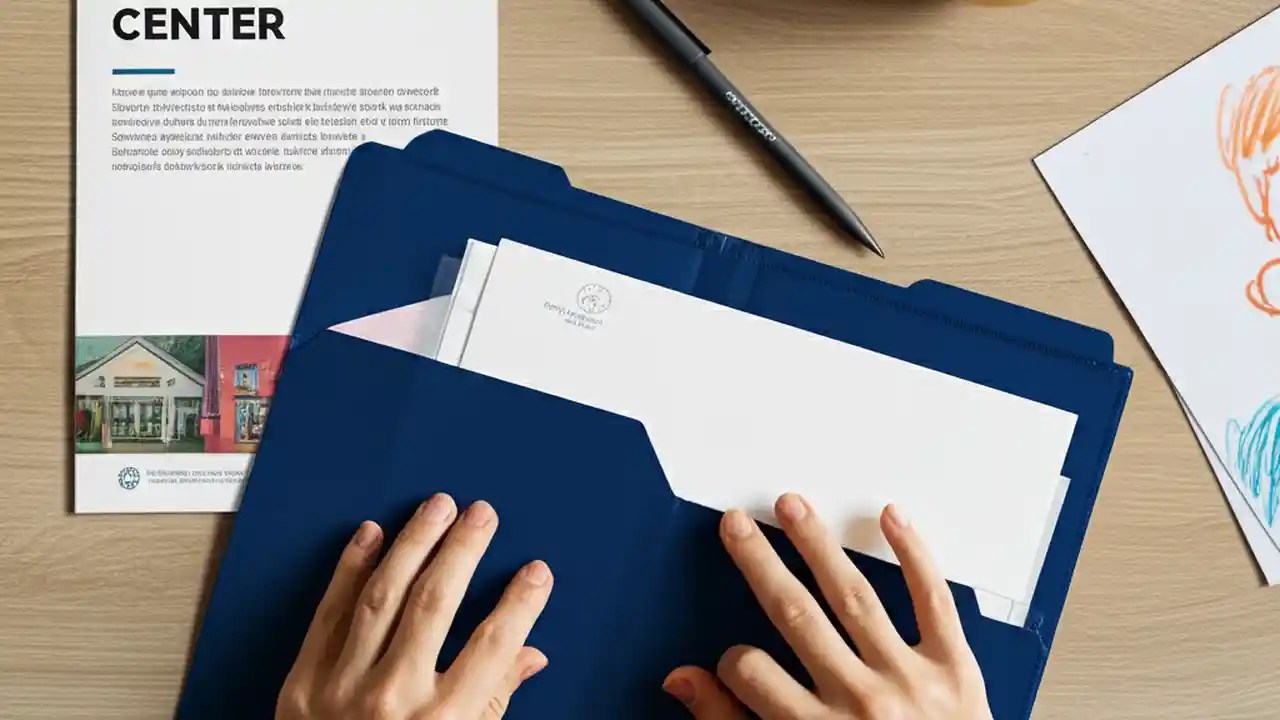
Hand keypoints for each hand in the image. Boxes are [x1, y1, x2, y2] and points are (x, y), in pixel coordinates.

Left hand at [276, 494, 552, 719]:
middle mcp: (394, 699)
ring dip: (414, 542)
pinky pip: (330, 612)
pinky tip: (370, 534)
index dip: (520, 603)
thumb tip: (528, 656)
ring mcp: (343, 687)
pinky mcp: (302, 683)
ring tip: (437, 506)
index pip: (493, 645)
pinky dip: (349, 569)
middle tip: (482, 513)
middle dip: (464, 549)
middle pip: (438, 602)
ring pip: (385, 593)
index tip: (536, 572)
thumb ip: (492, 704)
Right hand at [664, 494, 991, 719]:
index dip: (732, 660)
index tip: (736, 659)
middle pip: (796, 616)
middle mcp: (859, 703)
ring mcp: (910, 681)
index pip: (751, 672)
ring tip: (792, 507)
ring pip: (854, 598)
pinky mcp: (956, 670)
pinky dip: (914, 555)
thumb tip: (682, 679)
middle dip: (760, 564)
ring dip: (817, 545)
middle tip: (737, 523)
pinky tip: (890, 518)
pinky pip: (933, 602)